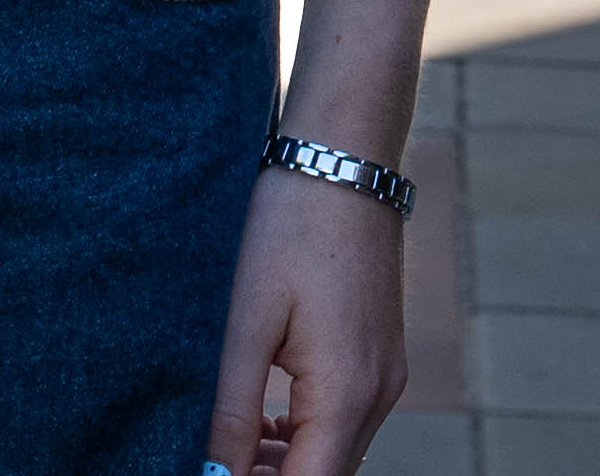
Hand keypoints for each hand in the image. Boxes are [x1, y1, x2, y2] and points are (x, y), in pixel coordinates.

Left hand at [197, 162, 408, 475]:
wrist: (344, 155)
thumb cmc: (290, 226)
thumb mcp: (246, 323)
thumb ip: (232, 412)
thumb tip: (215, 474)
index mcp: (347, 392)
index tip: (212, 475)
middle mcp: (379, 392)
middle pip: (326, 475)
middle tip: (212, 460)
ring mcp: (387, 373)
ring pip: (336, 451)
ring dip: (285, 464)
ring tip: (229, 444)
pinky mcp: (381, 354)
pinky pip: (345, 419)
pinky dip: (305, 434)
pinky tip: (264, 418)